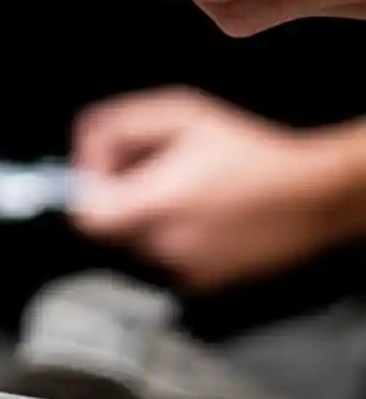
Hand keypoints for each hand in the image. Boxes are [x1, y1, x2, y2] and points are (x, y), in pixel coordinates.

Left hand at [71, 87, 365, 291]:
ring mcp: (182, 269)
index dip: (85, 191)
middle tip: (145, 172)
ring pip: (135, 244)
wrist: (312, 197)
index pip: (86, 216)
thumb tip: (85, 144)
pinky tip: (199, 215)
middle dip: (116, 198)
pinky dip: (169, 238)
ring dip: (143, 218)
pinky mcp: (199, 283)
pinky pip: (163, 259)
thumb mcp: (182, 114)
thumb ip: (120, 124)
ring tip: (180, 191)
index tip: (102, 172)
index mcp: (158, 203)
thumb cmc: (249, 152)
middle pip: (108, 227)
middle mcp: (165, 244)